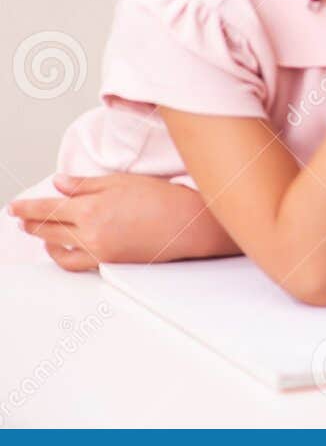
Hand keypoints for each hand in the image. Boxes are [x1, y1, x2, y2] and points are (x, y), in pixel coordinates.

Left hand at [7, 173, 235, 270]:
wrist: (189, 224)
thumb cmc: (163, 199)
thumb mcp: (122, 181)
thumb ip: (86, 184)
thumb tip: (60, 183)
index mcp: (92, 209)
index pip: (48, 208)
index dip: (27, 207)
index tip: (15, 207)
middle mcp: (91, 234)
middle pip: (48, 230)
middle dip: (30, 223)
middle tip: (20, 217)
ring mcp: (99, 252)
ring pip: (57, 248)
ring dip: (42, 240)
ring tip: (36, 232)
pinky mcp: (108, 263)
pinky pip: (74, 263)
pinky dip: (61, 256)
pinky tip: (59, 248)